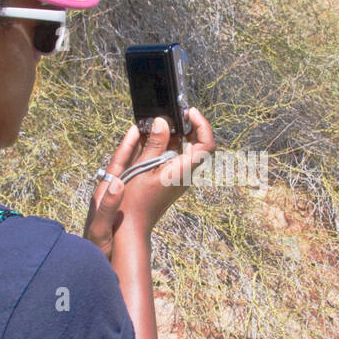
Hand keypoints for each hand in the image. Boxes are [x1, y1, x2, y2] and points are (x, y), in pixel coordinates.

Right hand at [117, 108, 214, 233]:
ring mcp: (181, 178)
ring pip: (189, 150)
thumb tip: (162, 122)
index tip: (189, 112)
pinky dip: (170, 144)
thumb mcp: (140, 169)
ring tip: (161, 123)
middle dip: (192, 126)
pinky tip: (154, 139)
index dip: (202, 125)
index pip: (206, 145)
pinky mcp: (174, 179)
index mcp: (181, 171)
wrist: (132, 226)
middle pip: (201, 145)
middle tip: (177, 113)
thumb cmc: (134, 201)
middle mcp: (186, 175)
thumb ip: (153, 145)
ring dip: (179, 134)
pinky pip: (178, 157)